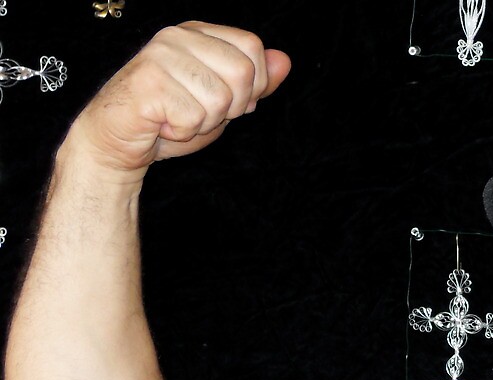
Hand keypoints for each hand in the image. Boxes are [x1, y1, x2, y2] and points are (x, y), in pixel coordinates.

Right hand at [64, 21, 290, 182]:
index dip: (252, 85)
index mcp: (198, 33)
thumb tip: (284, 60)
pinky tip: (163, 125)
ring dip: (204, 122)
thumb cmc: (172, 119)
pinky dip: (182, 132)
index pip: (252, 47)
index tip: (226, 101)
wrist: (118, 142)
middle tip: (199, 113)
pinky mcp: (148, 82)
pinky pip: (194, 118)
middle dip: (230, 108)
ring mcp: (160, 56)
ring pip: (220, 100)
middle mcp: (178, 37)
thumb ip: (255, 83)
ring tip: (178, 117)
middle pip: (242, 72)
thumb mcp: (224, 101)